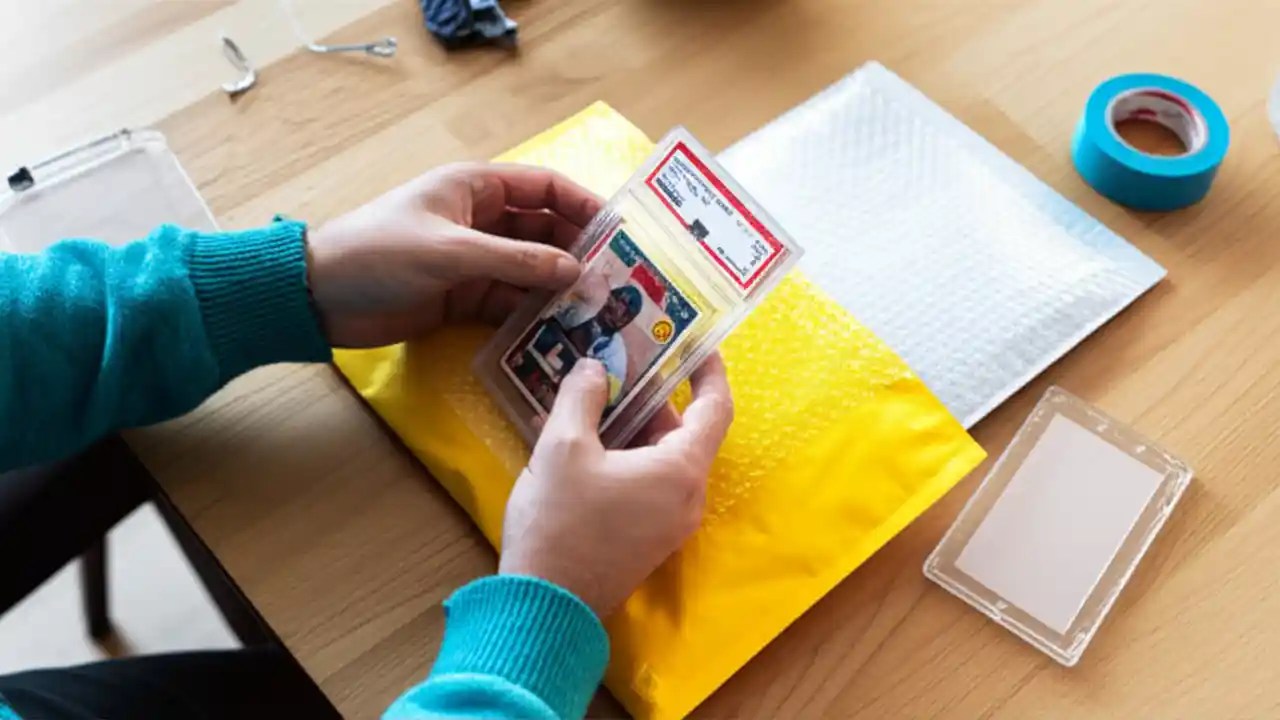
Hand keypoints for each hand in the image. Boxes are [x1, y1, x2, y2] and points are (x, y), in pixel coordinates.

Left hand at [306, 163, 601, 346]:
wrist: (318, 297)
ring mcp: (474, 261)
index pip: (544, 187)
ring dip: (559, 289)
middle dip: (578, 252)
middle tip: (617, 280)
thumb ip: (516, 262)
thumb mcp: (451, 252)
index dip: (583, 204)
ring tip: (598, 311)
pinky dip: (533, 315)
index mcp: (476, 188)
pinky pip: (510, 302)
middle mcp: (481, 221)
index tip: (619, 232)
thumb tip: (575, 272)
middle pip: (544, 231)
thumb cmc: (379, 254)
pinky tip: (561, 331)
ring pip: (531, 271)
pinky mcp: (463, 298)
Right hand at [499, 354, 733, 616]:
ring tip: (594, 394)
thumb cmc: (559, 522)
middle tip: (623, 360)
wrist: (545, 607)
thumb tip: (594, 368)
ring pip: (662, 457)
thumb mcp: (562, 447)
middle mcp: (687, 496)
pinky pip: (647, 482)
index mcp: (680, 469)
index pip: (716, 407)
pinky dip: (626, 454)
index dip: (709, 370)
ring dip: (634, 424)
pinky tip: (583, 438)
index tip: (696, 341)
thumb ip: (582, 397)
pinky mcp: (646, 539)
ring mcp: (669, 522)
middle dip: (655, 394)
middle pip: (685, 431)